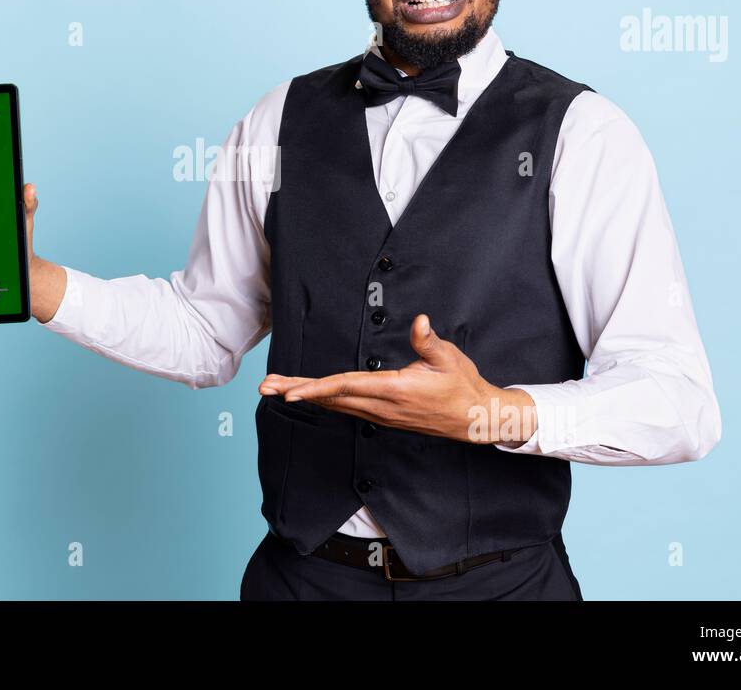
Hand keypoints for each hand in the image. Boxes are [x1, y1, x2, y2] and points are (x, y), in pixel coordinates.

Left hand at [257, 314, 536, 444]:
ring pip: (335, 404)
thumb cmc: (461, 386)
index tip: (290, 393)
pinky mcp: (381, 416)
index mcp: (395, 390)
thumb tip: (420, 321)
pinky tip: (307, 395)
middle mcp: (382, 406)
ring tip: (276, 388)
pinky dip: (322, 400)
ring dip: (304, 395)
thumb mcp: (449, 359)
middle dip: (296, 391)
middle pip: (331, 397)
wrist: (474, 418)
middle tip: (265, 387)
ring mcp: (380, 414)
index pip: (347, 387)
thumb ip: (430, 341)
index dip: (316, 389)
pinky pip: (345, 407)